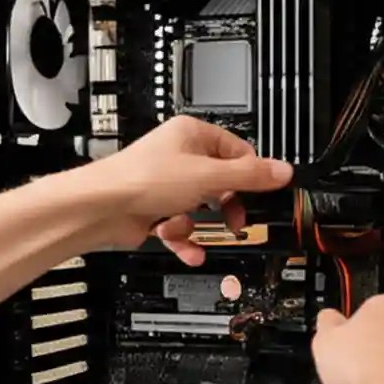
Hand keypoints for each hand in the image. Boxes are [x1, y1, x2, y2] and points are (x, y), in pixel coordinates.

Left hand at [71, 115, 292, 264]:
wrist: (100, 209)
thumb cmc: (142, 179)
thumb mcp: (208, 176)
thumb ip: (249, 176)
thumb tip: (282, 171)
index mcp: (193, 135)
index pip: (238, 151)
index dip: (251, 174)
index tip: (262, 193)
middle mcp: (181, 157)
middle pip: (222, 183)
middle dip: (225, 206)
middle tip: (235, 220)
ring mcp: (167, 185)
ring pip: (202, 209)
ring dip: (196, 225)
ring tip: (186, 228)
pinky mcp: (157, 211)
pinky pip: (183, 227)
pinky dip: (184, 239)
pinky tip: (186, 248)